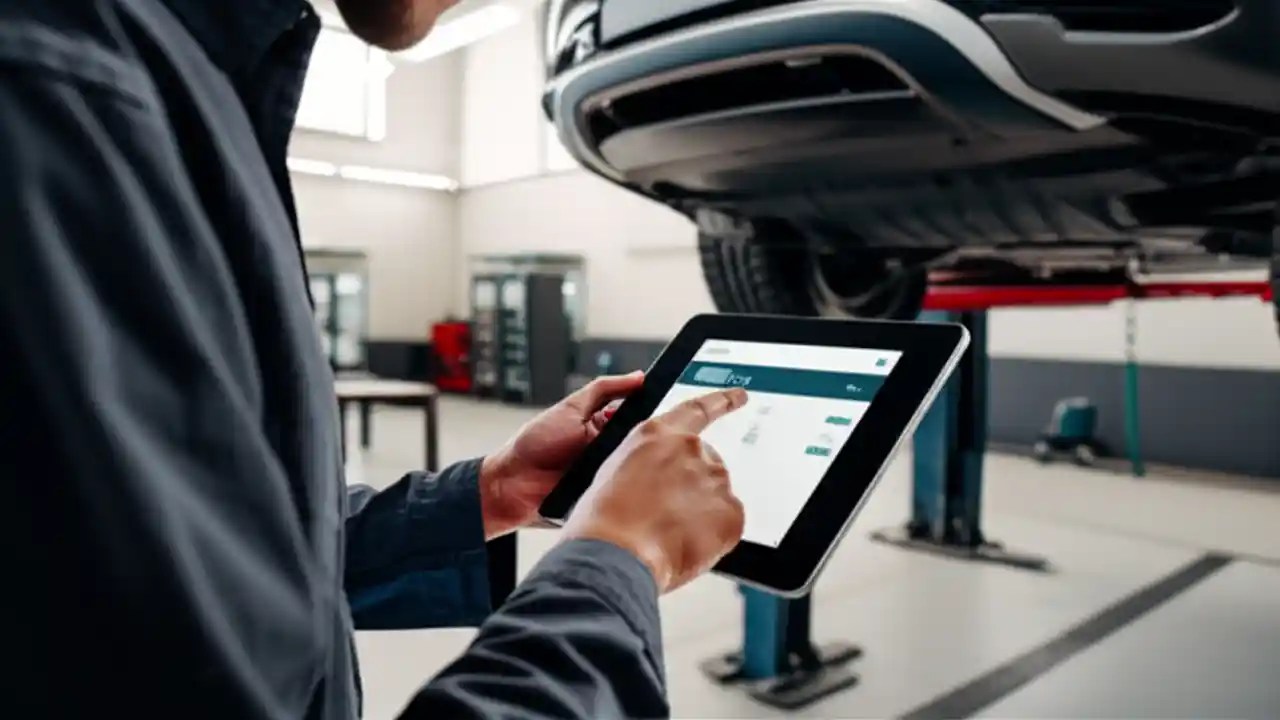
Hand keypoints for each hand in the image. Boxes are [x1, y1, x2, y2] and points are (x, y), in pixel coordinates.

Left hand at [479, 372, 645, 538]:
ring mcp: (608, 471)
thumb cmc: (537, 442)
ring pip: (635, 463)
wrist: (515, 481)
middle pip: (641, 440)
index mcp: (604, 424)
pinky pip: (622, 485)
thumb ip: (605, 389)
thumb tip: (638, 377)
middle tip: (641, 431)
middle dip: (644, 436)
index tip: (666, 407)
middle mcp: (610, 447)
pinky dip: (621, 478)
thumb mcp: (573, 406)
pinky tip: (619, 474)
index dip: (652, 412)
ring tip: (622, 453)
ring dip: (632, 458)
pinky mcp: (604, 492)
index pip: (639, 417)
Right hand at [560, 388, 748, 593]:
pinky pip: (727, 522)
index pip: (698, 410)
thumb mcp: (615, 473)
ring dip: (700, 511)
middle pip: (706, 463)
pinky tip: (686, 544)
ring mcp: (713, 479)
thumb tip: (664, 482)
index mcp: (658, 435)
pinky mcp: (730, 511)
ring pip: (715, 495)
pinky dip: (712, 535)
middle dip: (695, 487)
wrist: (615, 555)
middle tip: (671, 514)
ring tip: (668, 534)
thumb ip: (648, 466)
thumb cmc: (603, 521)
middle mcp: (690, 449)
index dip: (721, 401)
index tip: (738, 396)